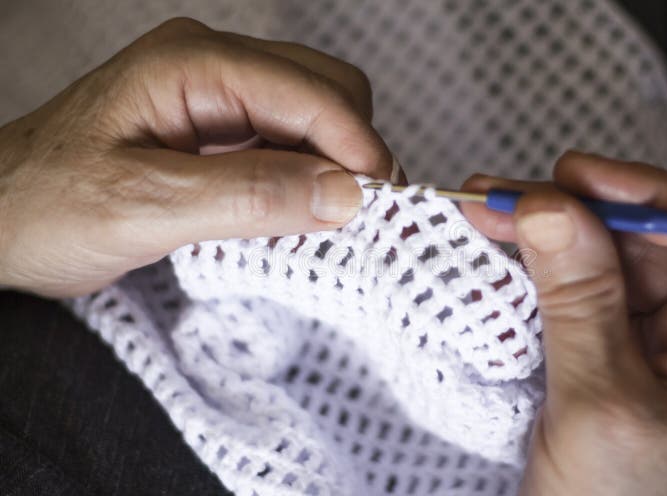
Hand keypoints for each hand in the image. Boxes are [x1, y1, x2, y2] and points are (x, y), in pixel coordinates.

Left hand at [0, 18, 393, 296]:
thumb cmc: (44, 207)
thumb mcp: (145, 207)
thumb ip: (250, 196)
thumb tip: (345, 196)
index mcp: (193, 63)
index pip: (310, 91)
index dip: (357, 145)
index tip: (382, 204)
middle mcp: (213, 66)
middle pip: (326, 90)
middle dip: (354, 150)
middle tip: (361, 215)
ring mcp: (217, 97)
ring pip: (315, 117)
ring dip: (335, 166)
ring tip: (330, 220)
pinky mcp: (218, 130)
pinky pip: (288, 143)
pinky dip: (308, 177)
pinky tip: (299, 212)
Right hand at [462, 151, 666, 494]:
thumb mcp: (599, 402)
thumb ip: (579, 298)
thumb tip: (550, 208)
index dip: (653, 196)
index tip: (578, 180)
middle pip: (651, 240)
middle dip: (577, 211)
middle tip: (505, 197)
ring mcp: (652, 343)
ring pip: (606, 258)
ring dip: (547, 234)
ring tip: (485, 213)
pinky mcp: (608, 351)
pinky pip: (578, 290)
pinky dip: (537, 268)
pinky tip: (499, 252)